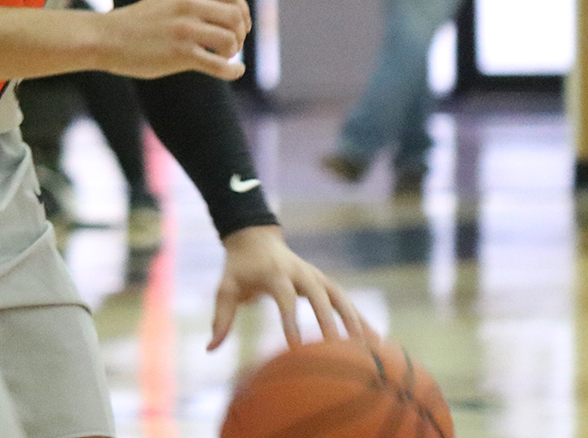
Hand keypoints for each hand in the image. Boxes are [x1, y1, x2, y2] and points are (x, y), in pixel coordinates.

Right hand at [103, 0, 251, 80]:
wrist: (106, 38)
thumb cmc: (137, 24)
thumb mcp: (167, 0)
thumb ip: (193, 2)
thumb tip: (224, 15)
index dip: (244, 12)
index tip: (240, 27)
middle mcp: (189, 6)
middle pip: (236, 16)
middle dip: (241, 34)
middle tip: (231, 46)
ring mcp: (185, 30)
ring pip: (230, 40)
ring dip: (232, 51)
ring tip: (221, 57)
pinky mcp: (180, 54)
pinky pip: (219, 64)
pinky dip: (233, 70)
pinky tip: (236, 71)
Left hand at [210, 225, 366, 350]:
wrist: (256, 238)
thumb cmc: (239, 268)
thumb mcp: (225, 287)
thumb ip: (221, 317)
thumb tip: (210, 348)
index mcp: (274, 272)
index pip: (284, 297)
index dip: (290, 319)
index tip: (295, 346)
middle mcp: (300, 272)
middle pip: (319, 295)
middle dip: (329, 320)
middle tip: (337, 348)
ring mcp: (316, 276)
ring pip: (340, 297)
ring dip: (355, 321)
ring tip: (370, 349)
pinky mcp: (325, 282)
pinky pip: (346, 301)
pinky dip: (361, 320)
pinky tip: (376, 343)